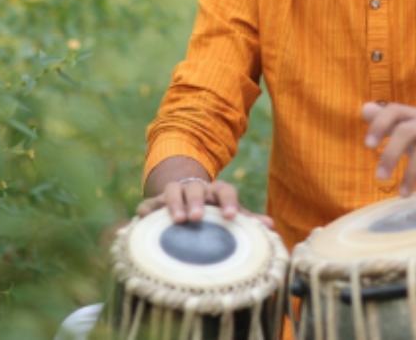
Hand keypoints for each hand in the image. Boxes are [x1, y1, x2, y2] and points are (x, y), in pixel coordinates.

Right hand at [135, 178, 274, 228]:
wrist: (185, 194)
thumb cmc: (213, 210)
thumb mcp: (228, 212)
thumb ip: (247, 219)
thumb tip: (271, 227)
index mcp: (216, 191)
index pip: (225, 190)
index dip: (228, 202)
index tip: (231, 216)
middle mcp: (196, 188)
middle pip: (197, 189)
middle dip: (197, 201)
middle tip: (198, 217)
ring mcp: (174, 193)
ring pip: (173, 190)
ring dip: (175, 203)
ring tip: (178, 220)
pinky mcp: (155, 202)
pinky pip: (148, 204)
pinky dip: (146, 210)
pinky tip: (144, 218)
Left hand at [362, 101, 415, 196]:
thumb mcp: (413, 144)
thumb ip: (391, 128)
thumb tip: (365, 108)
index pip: (394, 110)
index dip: (379, 124)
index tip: (368, 146)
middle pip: (406, 130)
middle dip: (390, 154)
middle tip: (380, 177)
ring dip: (410, 171)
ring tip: (404, 192)